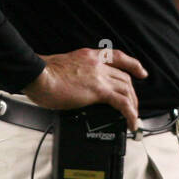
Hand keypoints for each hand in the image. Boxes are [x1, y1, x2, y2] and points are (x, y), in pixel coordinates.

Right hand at [24, 48, 147, 125]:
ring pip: (127, 89)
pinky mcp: (98, 91)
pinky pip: (122, 103)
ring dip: (133, 104)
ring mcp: (99, 77)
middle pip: (124, 77)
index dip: (133, 65)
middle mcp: (98, 65)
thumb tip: (73, 86)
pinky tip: (132, 122)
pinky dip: (131, 113)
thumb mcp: (63, 66)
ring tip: (133, 117)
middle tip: (134, 104)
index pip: (118, 57)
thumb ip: (74, 73)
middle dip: (132, 92)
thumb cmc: (42, 73)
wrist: (38, 75)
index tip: (141, 72)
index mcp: (89, 56)